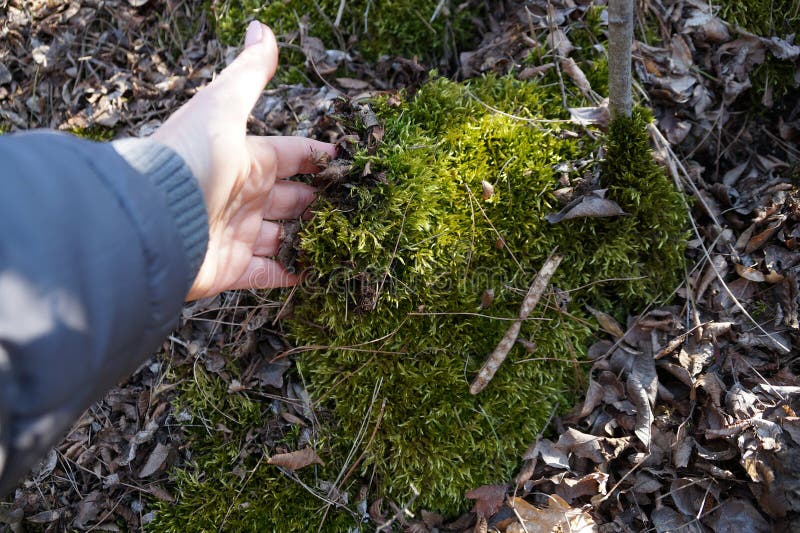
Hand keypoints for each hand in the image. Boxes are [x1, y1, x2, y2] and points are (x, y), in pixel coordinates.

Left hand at [152, 21, 335, 300]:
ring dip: (308, 238)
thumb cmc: (190, 158)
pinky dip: (288, 275)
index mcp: (246, 160)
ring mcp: (238, 234)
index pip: (291, 155)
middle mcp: (244, 197)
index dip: (317, 156)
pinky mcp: (231, 269)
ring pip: (283, 237)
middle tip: (352, 206)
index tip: (346, 162)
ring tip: (342, 242)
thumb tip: (262, 27)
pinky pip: (266, 274)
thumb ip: (248, 73)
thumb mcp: (222, 107)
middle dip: (318, 200)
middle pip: (291, 198)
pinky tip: (315, 274)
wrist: (151, 218)